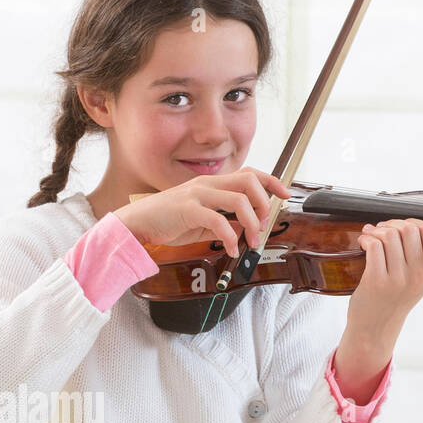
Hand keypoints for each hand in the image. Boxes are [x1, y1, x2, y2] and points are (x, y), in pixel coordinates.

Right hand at [112, 167, 291, 254]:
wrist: (137, 224)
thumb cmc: (167, 221)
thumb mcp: (200, 219)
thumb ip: (222, 220)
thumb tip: (246, 228)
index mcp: (212, 183)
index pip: (249, 173)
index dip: (271, 182)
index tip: (285, 194)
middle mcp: (207, 184)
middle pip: (249, 181)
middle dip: (264, 203)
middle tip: (264, 224)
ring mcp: (197, 194)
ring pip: (238, 200)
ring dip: (251, 223)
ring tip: (251, 241)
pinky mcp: (187, 210)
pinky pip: (218, 221)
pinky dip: (230, 237)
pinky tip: (231, 249)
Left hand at [349, 218, 422, 342]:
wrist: (376, 326)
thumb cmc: (397, 300)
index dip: (412, 222)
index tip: (399, 226)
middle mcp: (418, 275)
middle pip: (408, 229)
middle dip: (391, 224)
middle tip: (381, 229)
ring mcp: (398, 278)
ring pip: (389, 236)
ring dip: (376, 231)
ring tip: (370, 235)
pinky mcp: (376, 281)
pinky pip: (374, 246)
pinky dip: (366, 239)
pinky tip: (364, 243)